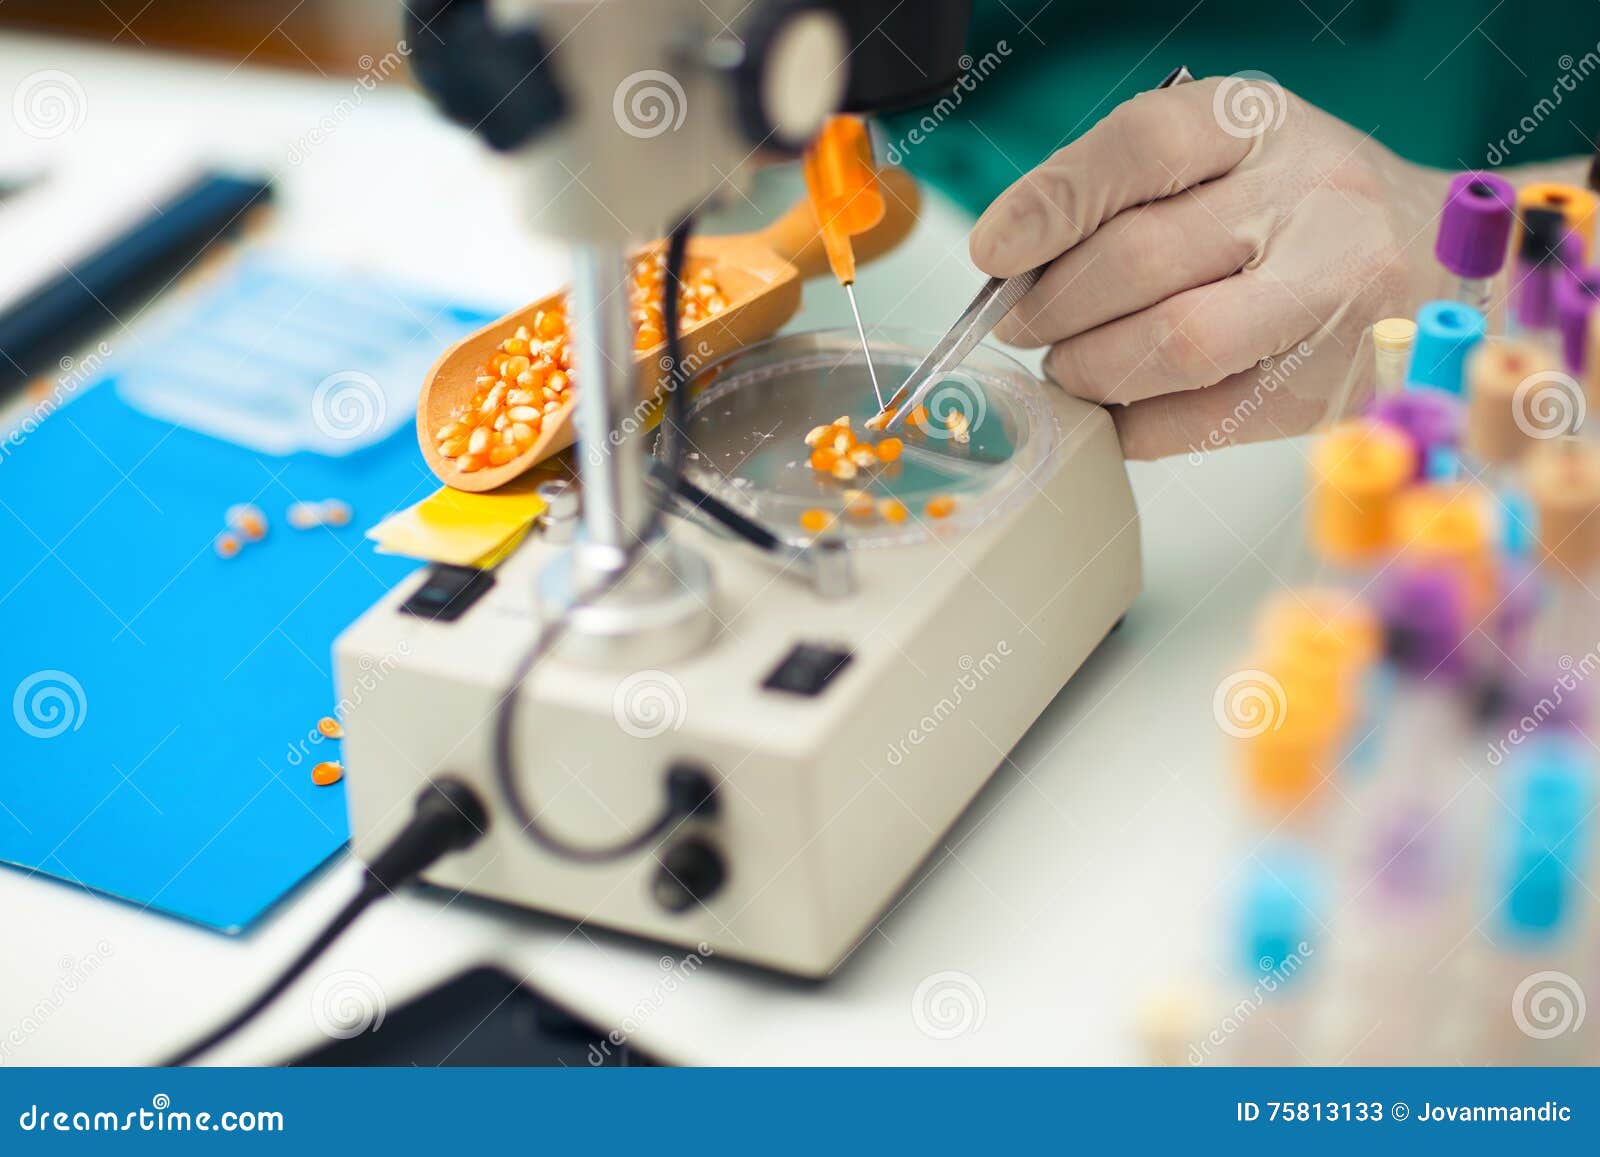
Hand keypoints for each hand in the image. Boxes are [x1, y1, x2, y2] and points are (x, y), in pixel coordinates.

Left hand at [968, 76, 1452, 458]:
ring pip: (1172, 345)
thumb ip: (1125, 191)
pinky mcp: (1329, 383)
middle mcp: (1308, 197)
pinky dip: (1131, 423)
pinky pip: (1197, 420)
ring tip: (1070, 366)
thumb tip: (1010, 262)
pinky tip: (1118, 406)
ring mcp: (1332, 293)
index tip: (992, 252)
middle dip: (1052, 307)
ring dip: (1089, 370)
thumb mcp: (1225, 155)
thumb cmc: (1297, 208)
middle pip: (1139, 259)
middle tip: (1022, 325)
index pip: (1140, 147)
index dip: (1050, 203)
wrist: (1439, 261)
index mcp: (1262, 122)